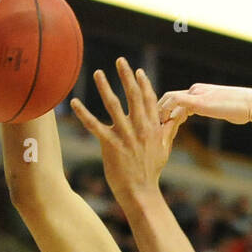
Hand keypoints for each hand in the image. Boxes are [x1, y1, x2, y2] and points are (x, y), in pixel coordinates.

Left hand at [71, 60, 180, 201]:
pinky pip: (95, 126)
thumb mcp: (164, 149)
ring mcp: (125, 136)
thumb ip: (168, 130)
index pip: (149, 100)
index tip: (138, 70)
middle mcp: (140, 129)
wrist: (141, 191)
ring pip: (114, 106)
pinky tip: (74, 102)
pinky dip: (83, 114)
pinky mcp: (111, 145)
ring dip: (105, 87)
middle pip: (133, 96)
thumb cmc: (151, 172)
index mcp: (153, 128)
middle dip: (126, 76)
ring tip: (98, 73)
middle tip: (120, 60)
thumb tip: (176, 117)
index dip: (143, 83)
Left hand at [157, 84, 251, 127]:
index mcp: (200, 92)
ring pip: (169, 98)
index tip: (162, 123)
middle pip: (169, 96)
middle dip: (159, 110)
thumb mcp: (222, 110)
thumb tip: (212, 113)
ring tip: (155, 127)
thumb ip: (211, 109)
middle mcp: (196, 90)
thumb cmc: (241, 109)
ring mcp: (196, 93)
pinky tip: (164, 124)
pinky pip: (175, 102)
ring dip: (160, 112)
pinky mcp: (198, 100)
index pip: (177, 98)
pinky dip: (167, 111)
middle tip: (153, 125)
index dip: (167, 110)